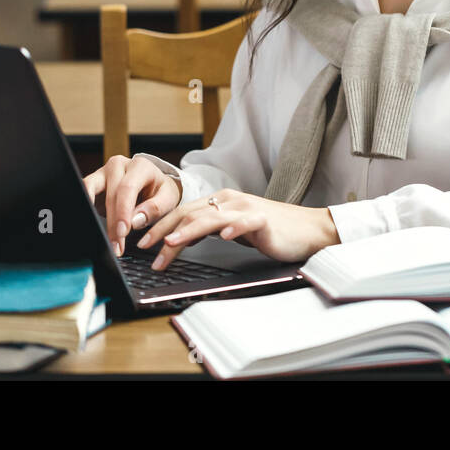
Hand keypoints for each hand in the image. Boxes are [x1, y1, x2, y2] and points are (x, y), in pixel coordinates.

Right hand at [83, 154, 181, 255]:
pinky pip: (83, 192)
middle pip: (111, 195)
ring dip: (95, 218)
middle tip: (116, 246)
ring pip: (92, 192)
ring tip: (104, 239)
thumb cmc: (160, 191)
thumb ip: (155, 208)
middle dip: (112, 224)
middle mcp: (119, 165)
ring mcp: (103, 172)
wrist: (153, 183)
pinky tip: (89, 225)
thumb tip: (135, 220)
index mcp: (140, 166)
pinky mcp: (93, 181)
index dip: (123, 212)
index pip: (128, 188)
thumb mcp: (168, 198)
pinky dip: (86, 210)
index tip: (122, 233)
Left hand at [136, 189, 340, 269]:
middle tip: (146, 248)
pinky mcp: (264, 220)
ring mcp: (246, 208)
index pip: (183, 212)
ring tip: (172, 242)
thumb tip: (180, 238)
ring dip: (189, 231)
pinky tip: (224, 236)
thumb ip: (210, 229)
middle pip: (191, 213)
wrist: (307, 229)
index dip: (160, 225)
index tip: (142, 242)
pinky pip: (246, 222)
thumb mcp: (233, 229)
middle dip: (165, 231)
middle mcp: (230, 200)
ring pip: (211, 217)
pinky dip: (233, 228)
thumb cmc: (272, 230)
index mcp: (221, 201)